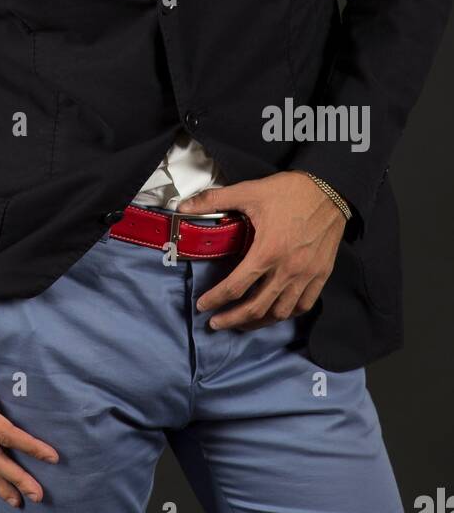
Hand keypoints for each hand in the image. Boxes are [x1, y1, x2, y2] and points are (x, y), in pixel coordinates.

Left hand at [176, 171, 346, 331]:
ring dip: (258, 322)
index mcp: (267, 251)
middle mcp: (287, 270)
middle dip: (232, 320)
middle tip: (215, 324)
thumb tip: (183, 207)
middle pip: (256, 308)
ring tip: (242, 323)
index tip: (202, 305)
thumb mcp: (248, 191)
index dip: (216, 299)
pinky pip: (303, 305)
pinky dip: (287, 313)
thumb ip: (214, 200)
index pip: (236, 287)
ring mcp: (306, 275)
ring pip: (280, 312)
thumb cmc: (289, 191)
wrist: (329, 189)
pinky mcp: (321, 275)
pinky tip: (275, 312)